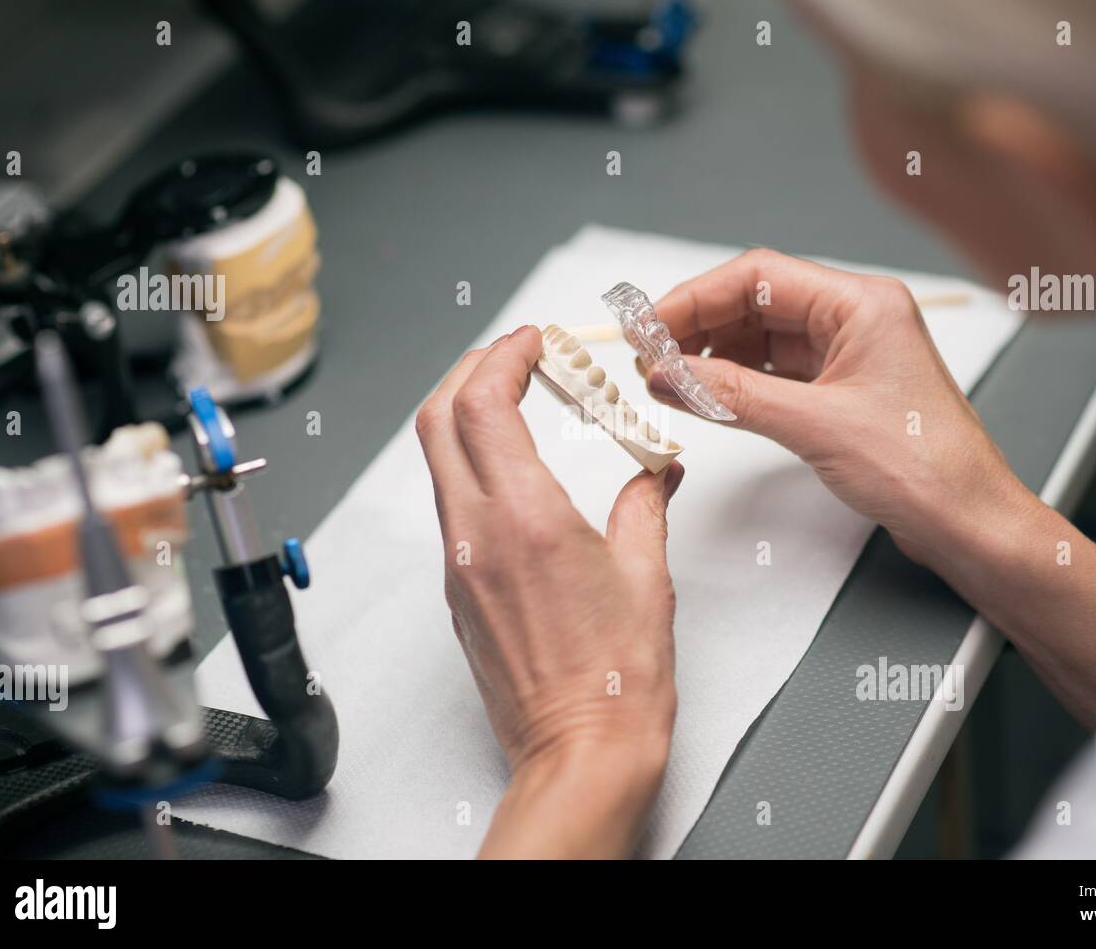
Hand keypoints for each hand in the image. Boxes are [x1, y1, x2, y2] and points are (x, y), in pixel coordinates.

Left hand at [415, 325, 684, 856]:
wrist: (580, 753)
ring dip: (466, 416)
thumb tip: (656, 472)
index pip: (484, 404)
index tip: (533, 342)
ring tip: (516, 401)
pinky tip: (513, 468)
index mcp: (527, 521)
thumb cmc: (619, 681)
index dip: (503, 356)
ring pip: (439, 462)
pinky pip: (452, 505)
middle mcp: (478, 536)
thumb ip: (645, 506)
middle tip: (514, 356)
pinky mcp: (458, 590)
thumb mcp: (649, 577)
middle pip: (439, 420)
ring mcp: (460, 564)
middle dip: (470, 370)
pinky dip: (472, 464)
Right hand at [649, 248, 1034, 570]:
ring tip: (669, 379)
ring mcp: (848, 354)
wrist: (969, 524)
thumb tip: (669, 375)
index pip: (759, 275)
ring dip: (713, 354)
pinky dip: (736, 380)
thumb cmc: (925, 470)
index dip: (695, 298)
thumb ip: (733, 395)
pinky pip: (775, 370)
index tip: (650, 326)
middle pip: (756, 301)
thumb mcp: (815, 426)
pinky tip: (706, 395)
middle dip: (698, 325)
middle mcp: (856, 319)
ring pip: (762, 336)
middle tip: (649, 356)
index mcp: (863, 304)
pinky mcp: (840, 390)